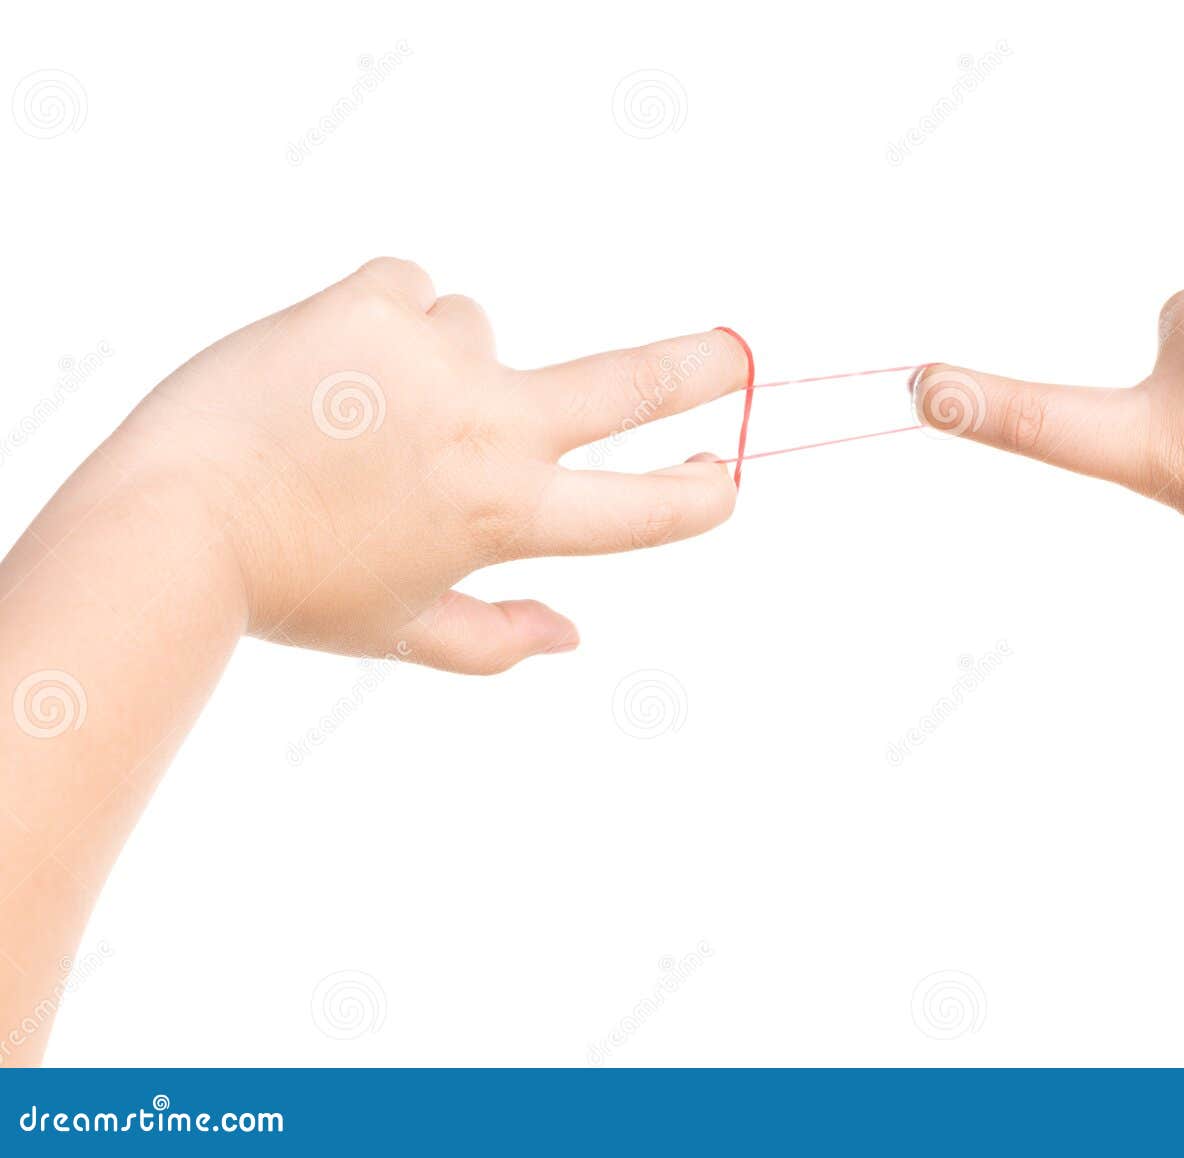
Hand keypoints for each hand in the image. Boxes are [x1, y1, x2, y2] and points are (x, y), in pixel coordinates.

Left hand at [109, 257, 748, 672]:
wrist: (174, 522)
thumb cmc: (292, 589)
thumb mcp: (399, 630)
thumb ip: (497, 639)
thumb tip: (575, 634)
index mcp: (505, 517)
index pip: (638, 509)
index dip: (698, 496)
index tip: (726, 478)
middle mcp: (488, 433)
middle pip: (625, 386)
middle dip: (698, 368)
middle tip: (737, 352)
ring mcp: (436, 362)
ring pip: (478, 328)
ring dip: (442, 359)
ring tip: (359, 410)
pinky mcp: (372, 305)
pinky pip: (410, 290)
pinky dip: (384, 319)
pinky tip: (331, 365)